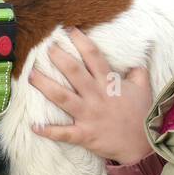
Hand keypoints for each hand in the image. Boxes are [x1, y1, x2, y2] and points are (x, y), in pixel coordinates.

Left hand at [30, 27, 153, 164]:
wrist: (142, 145)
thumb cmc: (141, 114)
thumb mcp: (143, 88)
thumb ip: (137, 71)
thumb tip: (136, 57)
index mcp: (109, 83)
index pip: (94, 56)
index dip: (81, 41)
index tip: (69, 30)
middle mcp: (96, 96)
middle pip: (74, 72)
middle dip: (58, 58)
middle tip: (45, 47)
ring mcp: (89, 115)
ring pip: (62, 97)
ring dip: (45, 86)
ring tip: (31, 76)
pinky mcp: (85, 134)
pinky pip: (63, 133)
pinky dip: (48, 131)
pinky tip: (33, 126)